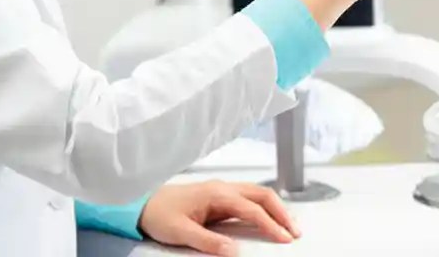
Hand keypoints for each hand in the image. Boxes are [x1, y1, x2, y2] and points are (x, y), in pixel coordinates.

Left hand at [138, 181, 298, 255]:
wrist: (143, 204)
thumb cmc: (160, 214)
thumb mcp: (181, 232)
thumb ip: (209, 241)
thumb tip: (234, 251)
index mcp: (217, 194)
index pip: (252, 209)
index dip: (271, 224)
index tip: (284, 238)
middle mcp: (223, 188)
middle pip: (262, 195)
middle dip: (282, 212)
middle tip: (295, 231)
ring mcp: (223, 190)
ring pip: (258, 194)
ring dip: (276, 208)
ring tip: (289, 226)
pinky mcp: (220, 196)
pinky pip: (249, 198)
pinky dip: (265, 207)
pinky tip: (270, 218)